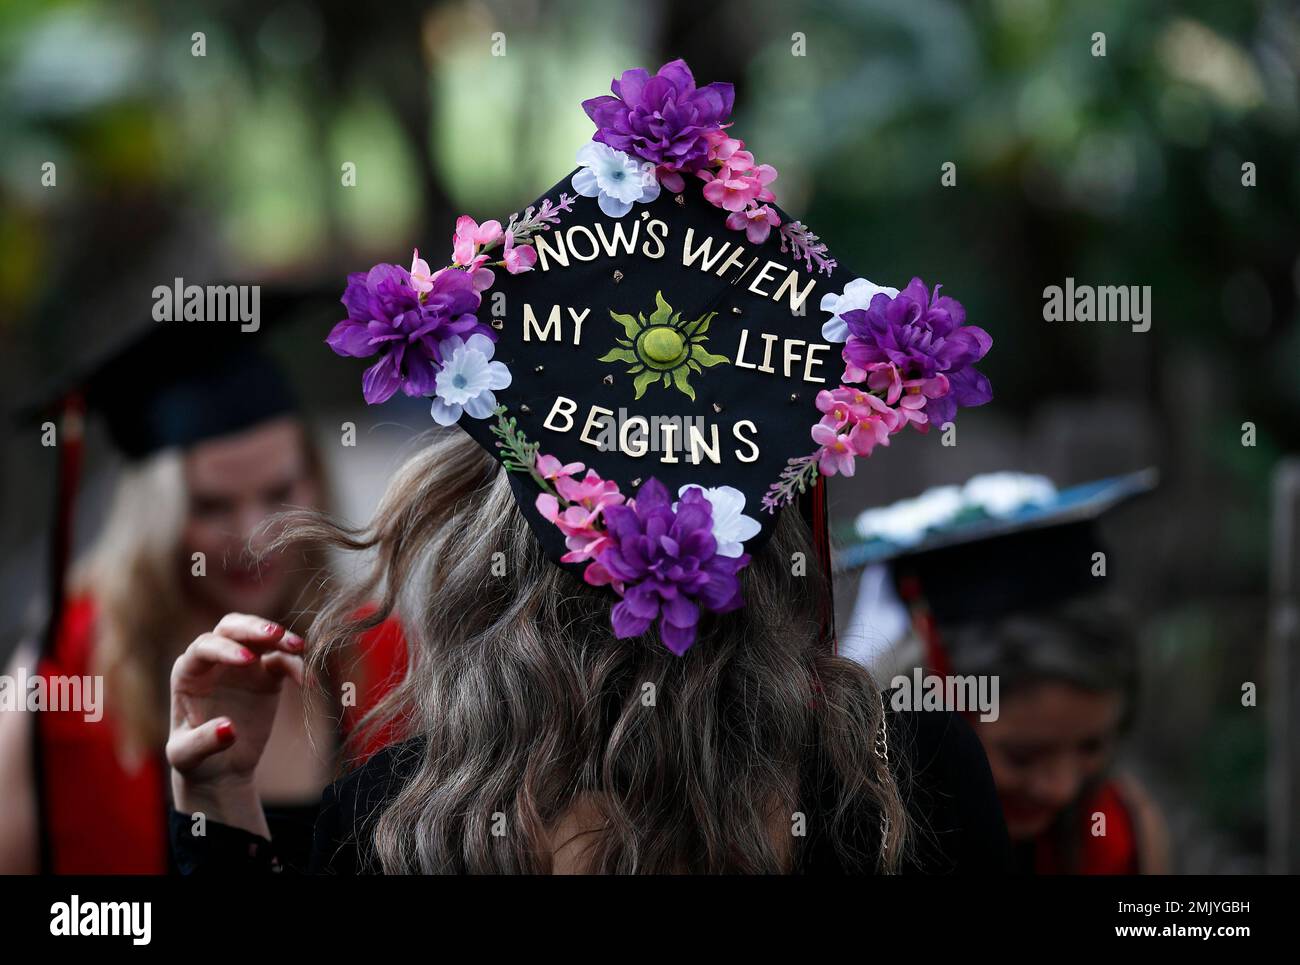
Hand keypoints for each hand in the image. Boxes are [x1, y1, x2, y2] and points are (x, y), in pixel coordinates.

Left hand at [167, 614, 304, 833]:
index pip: (204, 647)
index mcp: (188, 673)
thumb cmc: (196, 760)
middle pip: (231, 627)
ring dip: (280, 637)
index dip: (225, 648)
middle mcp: (214, 662)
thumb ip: (203, 742)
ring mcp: (243, 666)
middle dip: (253, 627)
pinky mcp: (267, 676)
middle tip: (275, 635)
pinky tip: (308, 682)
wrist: (220, 769)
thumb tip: (229, 729)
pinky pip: (283, 660)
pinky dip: (297, 665)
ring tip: (299, 647)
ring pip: (260, 636)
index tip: (248, 659)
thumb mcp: (187, 756)